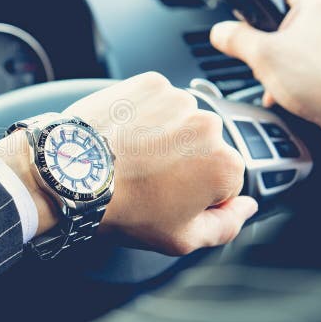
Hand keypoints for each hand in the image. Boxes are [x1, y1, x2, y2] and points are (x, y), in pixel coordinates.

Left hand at [66, 72, 255, 254]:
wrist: (72, 174)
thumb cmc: (124, 209)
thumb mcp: (180, 239)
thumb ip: (226, 225)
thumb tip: (248, 206)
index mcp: (225, 165)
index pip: (225, 181)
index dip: (196, 194)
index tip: (169, 198)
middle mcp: (209, 125)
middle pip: (205, 148)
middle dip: (184, 162)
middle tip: (148, 178)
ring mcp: (179, 99)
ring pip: (181, 121)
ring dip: (165, 135)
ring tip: (133, 156)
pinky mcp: (152, 83)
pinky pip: (157, 100)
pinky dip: (145, 114)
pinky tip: (125, 135)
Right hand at [210, 0, 320, 165]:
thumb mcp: (263, 57)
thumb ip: (235, 39)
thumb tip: (220, 32)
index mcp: (315, 0)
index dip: (254, 11)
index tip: (244, 30)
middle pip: (280, 21)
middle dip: (264, 47)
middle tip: (262, 62)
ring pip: (292, 45)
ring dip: (276, 66)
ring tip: (277, 83)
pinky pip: (306, 62)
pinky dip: (293, 76)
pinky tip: (287, 94)